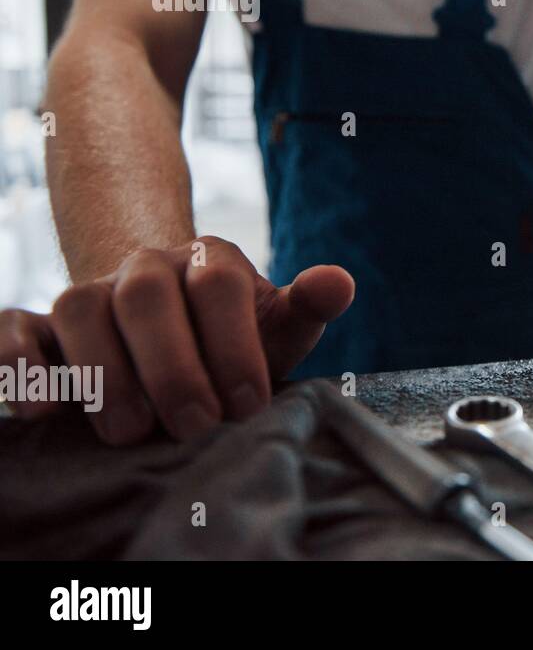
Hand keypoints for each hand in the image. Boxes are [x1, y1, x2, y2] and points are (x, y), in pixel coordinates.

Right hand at [0, 237, 352, 444]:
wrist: (173, 326)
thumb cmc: (234, 339)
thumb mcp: (277, 327)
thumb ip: (307, 308)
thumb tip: (340, 282)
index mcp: (210, 260)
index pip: (219, 285)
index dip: (234, 344)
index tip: (248, 404)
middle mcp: (147, 267)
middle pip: (147, 297)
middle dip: (172, 366)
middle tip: (196, 427)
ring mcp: (91, 291)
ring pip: (81, 309)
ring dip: (105, 373)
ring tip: (131, 432)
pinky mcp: (40, 324)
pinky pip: (14, 329)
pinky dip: (21, 366)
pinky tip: (43, 410)